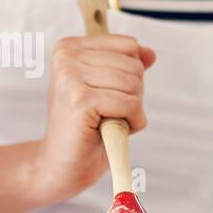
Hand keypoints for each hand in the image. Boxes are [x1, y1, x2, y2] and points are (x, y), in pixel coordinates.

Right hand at [30, 35, 155, 200]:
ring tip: (107, 123)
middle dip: (132, 95)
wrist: (62, 166)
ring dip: (132, 111)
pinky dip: (132, 122)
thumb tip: (150, 53)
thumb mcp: (109, 89)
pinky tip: (113, 132)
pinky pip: (130, 104)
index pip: (129, 45)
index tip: (107, 95)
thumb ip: (127, 66)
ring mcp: (70, 77)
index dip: (131, 75)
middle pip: (134, 65)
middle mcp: (66, 56)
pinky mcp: (80, 100)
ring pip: (134, 84)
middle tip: (107, 114)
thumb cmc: (86, 130)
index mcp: (69, 47)